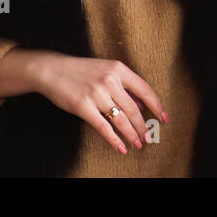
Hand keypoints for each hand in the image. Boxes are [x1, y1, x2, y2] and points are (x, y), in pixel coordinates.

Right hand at [33, 53, 167, 154]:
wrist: (52, 70)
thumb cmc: (81, 71)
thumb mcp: (106, 70)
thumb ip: (123, 86)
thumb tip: (141, 105)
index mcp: (118, 69)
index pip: (145, 90)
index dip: (157, 106)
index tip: (164, 118)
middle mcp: (110, 80)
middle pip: (134, 109)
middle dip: (143, 126)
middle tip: (148, 138)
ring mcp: (97, 94)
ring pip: (121, 119)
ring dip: (132, 134)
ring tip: (138, 143)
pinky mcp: (83, 107)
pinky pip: (103, 127)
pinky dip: (114, 139)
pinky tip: (121, 147)